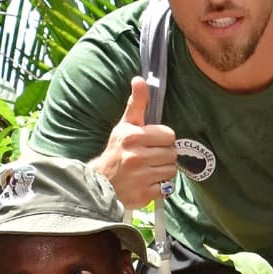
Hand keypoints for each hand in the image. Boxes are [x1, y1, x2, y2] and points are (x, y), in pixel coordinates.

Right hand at [96, 77, 180, 210]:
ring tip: (149, 170)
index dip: (162, 139)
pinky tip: (147, 183)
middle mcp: (136, 156)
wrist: (100, 183)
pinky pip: (165, 188)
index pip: (169, 135)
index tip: (151, 143)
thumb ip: (137, 103)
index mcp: (133, 136)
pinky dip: (159, 187)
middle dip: (164, 155)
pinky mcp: (144, 194)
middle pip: (172, 153)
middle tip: (150, 157)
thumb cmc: (116, 151)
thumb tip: (140, 79)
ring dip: (163, 171)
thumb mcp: (124, 125)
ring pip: (171, 171)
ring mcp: (140, 177)